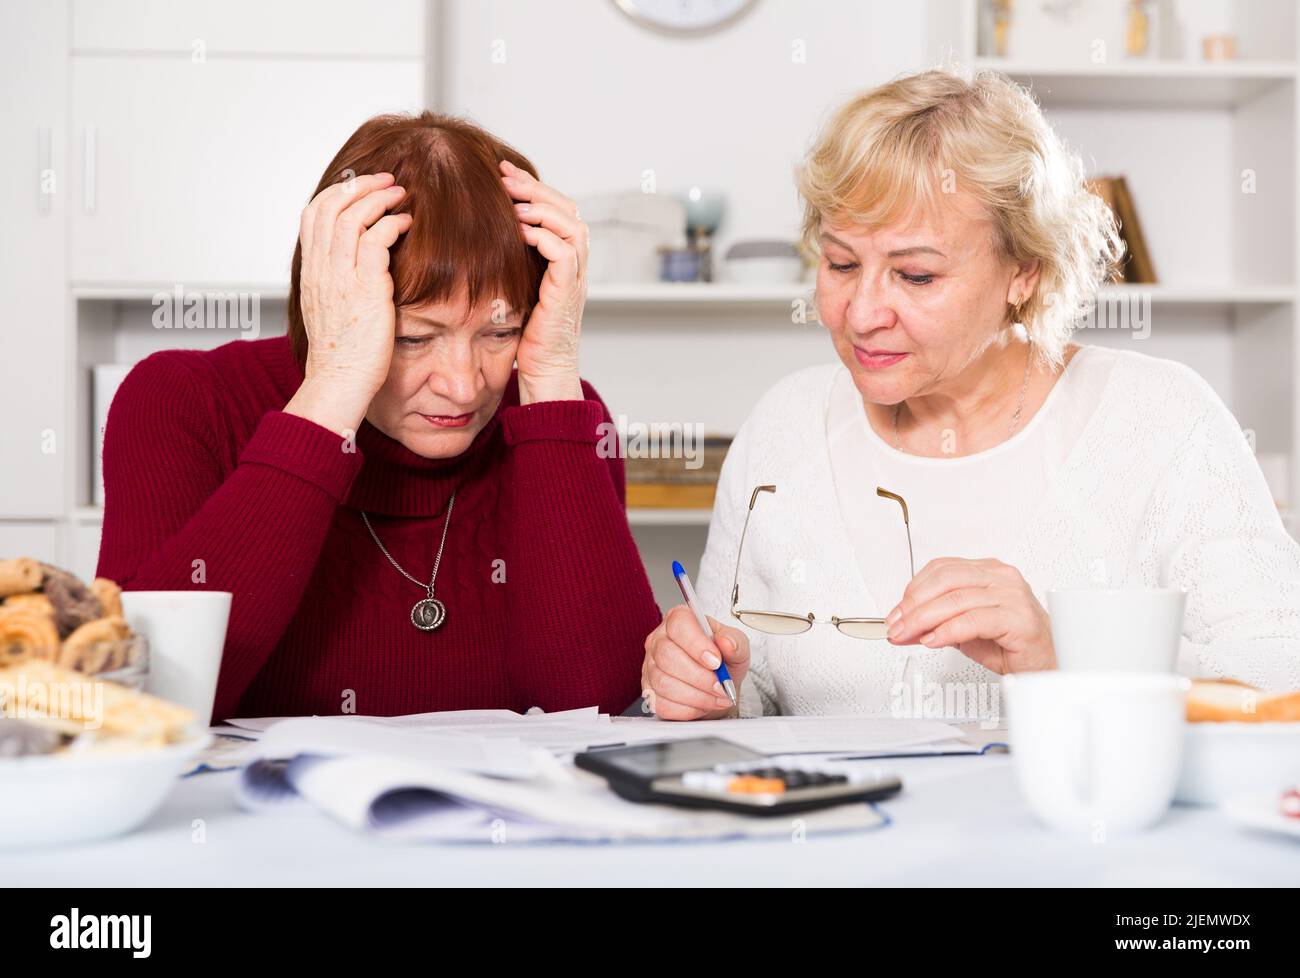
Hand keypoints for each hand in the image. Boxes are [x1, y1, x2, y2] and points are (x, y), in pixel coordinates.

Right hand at [286, 172, 412, 435]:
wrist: (339, 382)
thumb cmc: (342, 355)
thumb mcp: (331, 310)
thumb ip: (338, 283)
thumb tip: (353, 267)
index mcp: (312, 272)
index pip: (313, 214)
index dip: (337, 193)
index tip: (359, 188)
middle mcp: (322, 269)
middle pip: (332, 206)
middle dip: (361, 186)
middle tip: (387, 181)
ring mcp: (341, 277)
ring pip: (353, 216)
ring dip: (380, 198)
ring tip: (401, 196)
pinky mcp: (366, 288)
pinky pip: (376, 239)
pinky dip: (392, 223)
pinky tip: (407, 224)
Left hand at [499, 160, 586, 404]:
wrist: (544, 374)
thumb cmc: (525, 338)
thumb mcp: (516, 290)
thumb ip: (510, 263)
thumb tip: (478, 237)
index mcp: (564, 262)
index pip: (560, 210)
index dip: (535, 187)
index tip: (503, 172)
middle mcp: (575, 267)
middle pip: (569, 210)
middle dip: (536, 188)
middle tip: (504, 174)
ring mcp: (574, 280)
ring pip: (572, 226)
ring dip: (541, 208)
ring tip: (512, 199)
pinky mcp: (566, 295)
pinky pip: (565, 254)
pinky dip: (545, 237)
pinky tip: (520, 231)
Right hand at [641, 605, 750, 719]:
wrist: (720, 685)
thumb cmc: (724, 660)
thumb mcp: (737, 646)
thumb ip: (735, 642)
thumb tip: (726, 642)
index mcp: (678, 620)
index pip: (678, 625)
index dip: (696, 644)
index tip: (716, 662)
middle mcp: (659, 640)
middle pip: (667, 656)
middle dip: (699, 677)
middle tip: (721, 686)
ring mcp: (650, 667)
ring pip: (664, 683)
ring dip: (696, 695)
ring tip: (717, 697)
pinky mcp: (650, 692)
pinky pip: (662, 704)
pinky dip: (687, 709)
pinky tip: (702, 705)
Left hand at [885, 558, 1055, 673]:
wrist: (1046, 663)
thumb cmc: (1011, 643)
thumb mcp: (964, 630)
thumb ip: (934, 623)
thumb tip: (903, 626)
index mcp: (987, 571)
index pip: (941, 569)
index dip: (913, 589)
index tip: (895, 612)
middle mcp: (1000, 578)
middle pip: (946, 580)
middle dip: (914, 604)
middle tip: (896, 625)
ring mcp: (1011, 595)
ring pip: (956, 599)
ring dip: (924, 619)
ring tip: (909, 634)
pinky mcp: (1018, 618)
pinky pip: (974, 620)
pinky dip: (948, 630)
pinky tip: (934, 640)